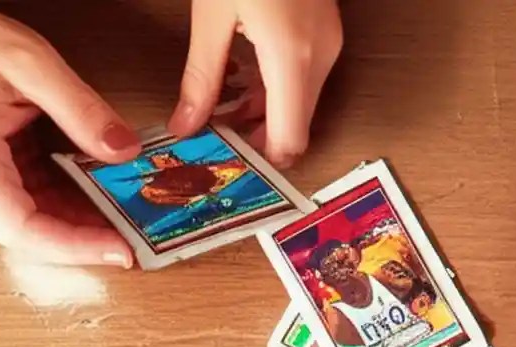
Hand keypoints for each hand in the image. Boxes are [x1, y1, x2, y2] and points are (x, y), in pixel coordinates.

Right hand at [0, 4, 139, 265]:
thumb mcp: (24, 62)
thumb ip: (78, 107)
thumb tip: (126, 150)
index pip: (25, 229)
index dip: (78, 247)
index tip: (124, 251)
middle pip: (33, 229)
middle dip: (91, 232)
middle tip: (145, 230)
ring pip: (32, 216)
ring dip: (82, 214)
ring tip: (132, 208)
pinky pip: (25, 197)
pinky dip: (65, 194)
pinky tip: (101, 186)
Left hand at [169, 0, 342, 166]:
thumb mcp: (212, 13)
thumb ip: (202, 74)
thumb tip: (186, 124)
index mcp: (291, 57)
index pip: (291, 138)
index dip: (264, 159)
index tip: (232, 162)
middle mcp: (320, 57)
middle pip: (297, 124)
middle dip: (259, 137)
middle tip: (218, 135)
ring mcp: (329, 44)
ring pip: (302, 102)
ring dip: (267, 112)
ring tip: (225, 105)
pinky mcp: (328, 33)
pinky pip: (306, 78)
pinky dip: (279, 89)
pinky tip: (247, 76)